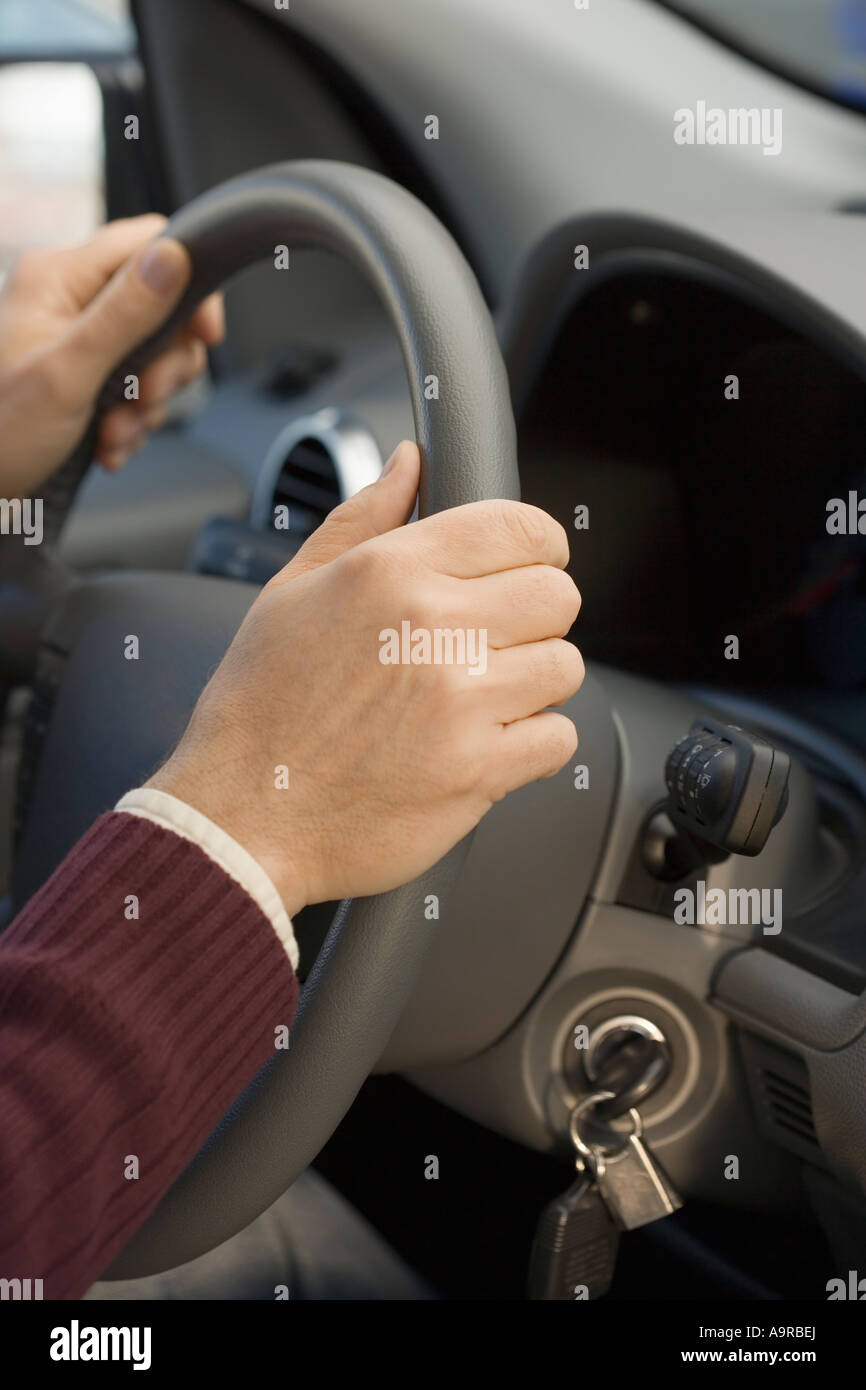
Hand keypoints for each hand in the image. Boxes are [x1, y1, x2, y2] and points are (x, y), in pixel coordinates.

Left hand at [0, 215, 223, 498]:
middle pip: (161, 308)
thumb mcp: (69, 372)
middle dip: (165, 365)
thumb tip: (175, 256)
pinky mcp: (84, 377)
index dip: (190, 286)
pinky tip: (105, 444)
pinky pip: (134, 390)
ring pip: (153, 357)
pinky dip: (130, 423)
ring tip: (113, 432)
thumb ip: (125, 314)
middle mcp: (69, 298)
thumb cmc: (1, 432)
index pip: (149, 244)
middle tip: (142, 397)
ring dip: (146, 405)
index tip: (205, 336)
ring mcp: (77, 338)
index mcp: (59, 276)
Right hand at [147, 442, 583, 917]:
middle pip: (558, 595)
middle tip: (500, 638)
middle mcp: (432, 627)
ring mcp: (461, 702)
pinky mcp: (478, 771)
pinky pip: (559, 738)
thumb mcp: (292, 591)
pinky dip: (534, 743)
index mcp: (389, 572)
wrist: (240, 816)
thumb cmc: (259, 708)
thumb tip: (411, 463)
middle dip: (538, 614)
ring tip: (485, 695)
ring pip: (565, 666)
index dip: (539, 545)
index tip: (531, 564)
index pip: (520, 527)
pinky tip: (486, 741)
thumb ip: (364, 518)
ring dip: (536, 681)